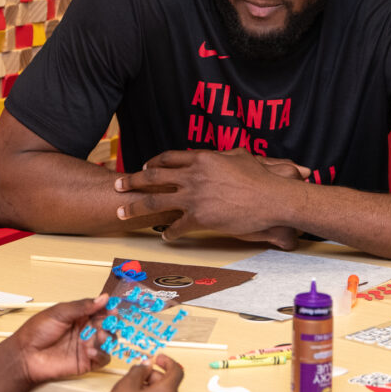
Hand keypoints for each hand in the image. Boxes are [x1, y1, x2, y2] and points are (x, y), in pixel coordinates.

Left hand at [11, 295, 111, 386]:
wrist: (26, 355)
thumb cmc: (37, 331)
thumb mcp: (59, 313)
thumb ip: (82, 306)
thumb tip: (103, 298)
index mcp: (79, 315)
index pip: (100, 309)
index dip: (108, 309)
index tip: (112, 309)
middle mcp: (86, 329)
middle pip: (107, 325)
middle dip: (110, 323)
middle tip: (105, 323)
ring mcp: (87, 345)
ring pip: (109, 341)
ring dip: (108, 338)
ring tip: (99, 337)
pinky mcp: (87, 362)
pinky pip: (103, 358)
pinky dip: (102, 354)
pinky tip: (90, 351)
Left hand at [114, 148, 304, 243]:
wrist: (272, 198)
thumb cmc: (261, 177)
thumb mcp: (240, 155)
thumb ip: (222, 155)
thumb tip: (218, 154)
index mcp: (201, 158)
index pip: (169, 158)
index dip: (154, 162)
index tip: (144, 166)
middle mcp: (193, 176)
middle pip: (153, 177)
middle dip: (132, 181)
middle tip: (118, 184)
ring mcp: (194, 197)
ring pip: (155, 202)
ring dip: (135, 207)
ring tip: (121, 212)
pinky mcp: (200, 218)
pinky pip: (176, 226)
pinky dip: (168, 232)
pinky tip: (165, 237)